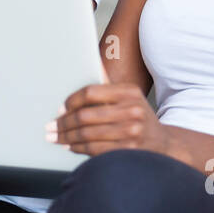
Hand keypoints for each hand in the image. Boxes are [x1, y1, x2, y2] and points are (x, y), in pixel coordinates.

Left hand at [48, 83, 170, 156]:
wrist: (163, 143)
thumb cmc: (138, 117)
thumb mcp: (128, 97)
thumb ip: (108, 85)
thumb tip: (91, 62)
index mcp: (129, 91)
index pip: (90, 92)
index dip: (70, 101)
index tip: (60, 109)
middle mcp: (132, 110)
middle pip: (85, 116)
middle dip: (63, 123)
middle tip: (50, 127)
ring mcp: (132, 131)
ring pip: (87, 134)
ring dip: (66, 137)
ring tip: (55, 138)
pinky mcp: (129, 151)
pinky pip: (94, 149)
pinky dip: (78, 148)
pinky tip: (70, 146)